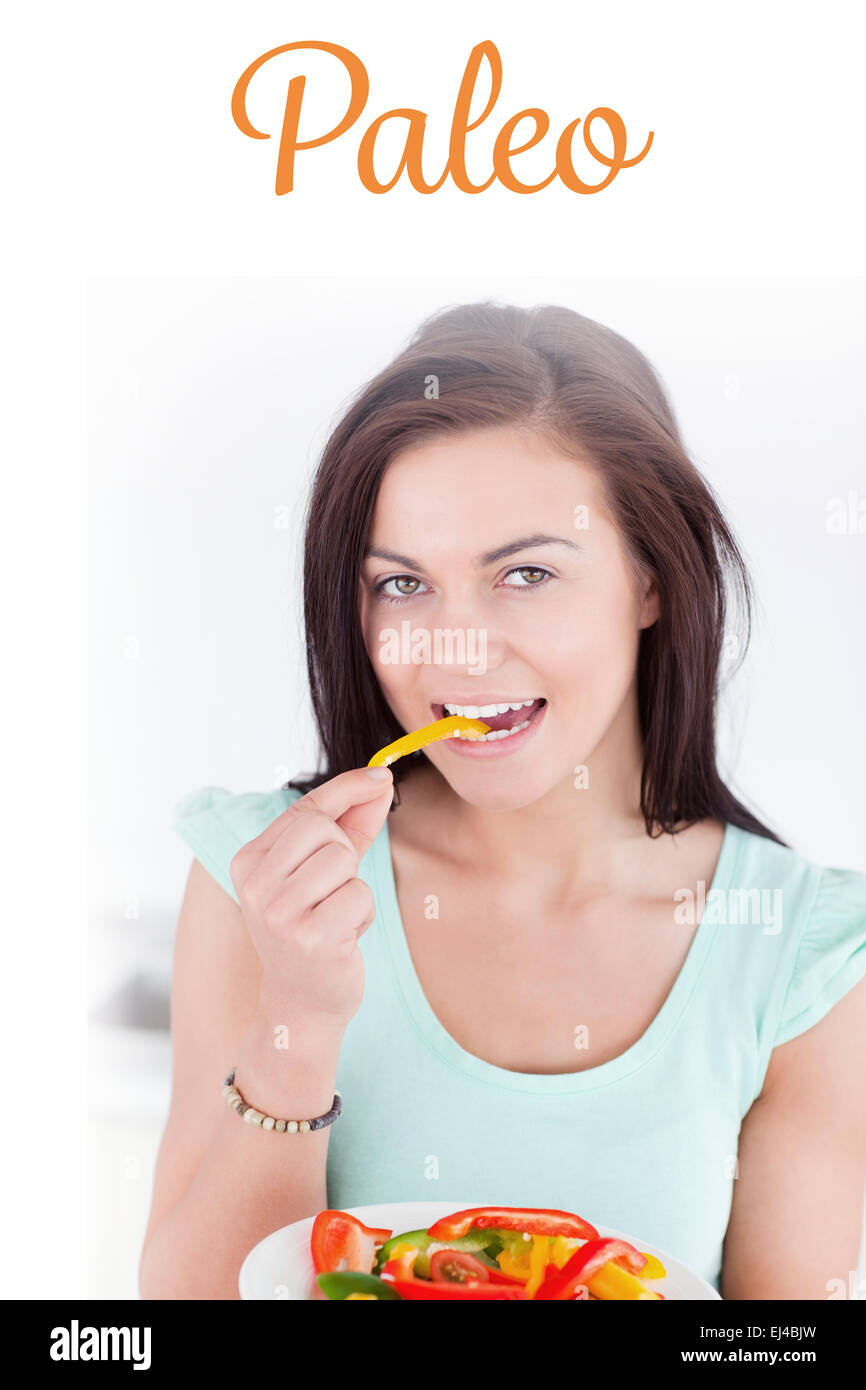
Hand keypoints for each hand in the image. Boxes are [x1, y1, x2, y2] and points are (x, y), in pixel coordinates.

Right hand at [229, 767, 393, 1026]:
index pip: (304, 809)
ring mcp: (278, 913)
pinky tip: (342, 938)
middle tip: (331, 889)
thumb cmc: (315, 926)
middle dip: (343, 853)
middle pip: (323, 830)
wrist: (301, 1002)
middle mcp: (255, 884)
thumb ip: (348, 824)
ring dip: (353, 888)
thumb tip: (380, 780)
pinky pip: (359, 897)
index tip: (381, 774)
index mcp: (248, 861)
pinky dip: (361, 915)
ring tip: (335, 916)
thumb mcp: (324, 870)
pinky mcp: (309, 938)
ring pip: (343, 861)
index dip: (346, 788)